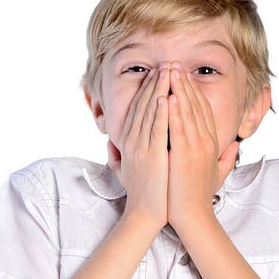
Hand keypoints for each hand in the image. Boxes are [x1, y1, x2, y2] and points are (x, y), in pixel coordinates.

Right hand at [106, 65, 170, 229]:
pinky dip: (162, 113)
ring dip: (160, 89)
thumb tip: (110, 146)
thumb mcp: (123, 172)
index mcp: (127, 143)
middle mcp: (132, 142)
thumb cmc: (139, 195)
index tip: (157, 73)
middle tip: (166, 63)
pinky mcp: (153, 157)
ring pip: (151, 113)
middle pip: (144, 105)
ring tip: (169, 71)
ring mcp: (142, 148)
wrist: (144, 214)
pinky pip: (158, 130)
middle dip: (156, 82)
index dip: (147, 89)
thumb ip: (116, 156)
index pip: (137, 109)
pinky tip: (167, 97)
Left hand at [166, 63, 239, 231]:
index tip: (184, 76)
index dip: (194, 91)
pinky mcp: (184, 156)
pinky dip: (175, 111)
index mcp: (212, 144)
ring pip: (188, 112)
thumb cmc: (199, 198)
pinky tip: (169, 95)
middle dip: (184, 82)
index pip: (203, 110)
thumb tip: (235, 146)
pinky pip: (179, 128)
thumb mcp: (217, 174)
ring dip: (178, 89)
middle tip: (174, 63)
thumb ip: (226, 158)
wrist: (193, 217)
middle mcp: (206, 142)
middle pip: (196, 105)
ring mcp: (196, 148)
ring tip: (169, 70)